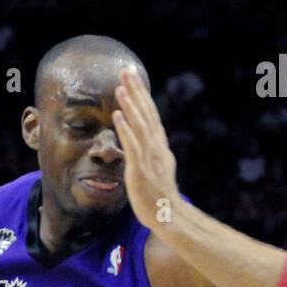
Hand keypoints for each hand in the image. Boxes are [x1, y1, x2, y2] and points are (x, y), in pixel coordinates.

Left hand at [112, 67, 179, 232]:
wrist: (169, 216)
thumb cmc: (161, 197)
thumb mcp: (159, 170)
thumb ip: (153, 155)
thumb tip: (149, 145)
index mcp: (160, 147)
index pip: (151, 115)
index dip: (142, 96)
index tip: (133, 79)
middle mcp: (156, 148)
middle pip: (146, 114)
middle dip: (136, 91)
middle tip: (126, 71)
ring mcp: (149, 158)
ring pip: (140, 125)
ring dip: (130, 105)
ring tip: (120, 87)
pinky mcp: (140, 170)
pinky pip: (132, 145)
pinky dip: (125, 128)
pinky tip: (117, 115)